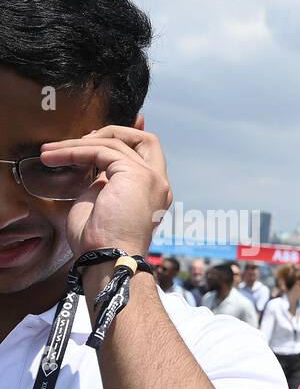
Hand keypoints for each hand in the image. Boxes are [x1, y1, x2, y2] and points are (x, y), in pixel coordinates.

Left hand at [40, 126, 171, 268]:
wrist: (108, 257)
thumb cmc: (100, 241)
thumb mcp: (100, 201)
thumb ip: (102, 180)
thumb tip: (92, 162)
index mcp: (152, 193)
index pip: (147, 154)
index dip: (125, 138)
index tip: (93, 135)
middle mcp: (158, 184)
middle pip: (145, 139)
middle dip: (114, 131)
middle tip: (82, 140)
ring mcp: (151, 178)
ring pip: (116, 141)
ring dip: (78, 143)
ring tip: (52, 152)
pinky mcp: (136, 175)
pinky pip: (101, 150)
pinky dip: (75, 151)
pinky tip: (56, 157)